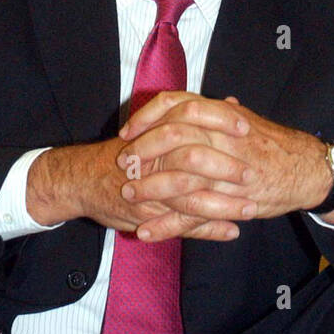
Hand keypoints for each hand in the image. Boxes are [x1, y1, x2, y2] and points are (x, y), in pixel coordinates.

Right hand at [25, 113, 252, 240]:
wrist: (82, 178)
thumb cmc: (126, 150)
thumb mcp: (156, 125)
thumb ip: (193, 116)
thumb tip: (232, 102)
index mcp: (158, 129)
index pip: (191, 115)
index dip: (219, 120)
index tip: (246, 126)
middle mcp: (153, 156)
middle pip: (193, 156)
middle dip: (225, 167)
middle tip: (250, 174)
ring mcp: (150, 186)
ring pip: (191, 196)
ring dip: (224, 204)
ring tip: (251, 208)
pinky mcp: (146, 213)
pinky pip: (181, 223)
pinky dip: (208, 229)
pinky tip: (231, 231)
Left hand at [119, 93, 333, 241]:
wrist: (307, 169)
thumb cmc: (276, 145)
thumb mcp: (247, 122)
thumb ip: (224, 115)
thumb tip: (215, 103)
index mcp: (222, 116)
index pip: (177, 104)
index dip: (148, 116)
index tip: (128, 129)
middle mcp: (223, 138)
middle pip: (172, 137)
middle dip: (142, 151)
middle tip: (124, 163)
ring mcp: (227, 171)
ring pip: (179, 177)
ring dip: (149, 188)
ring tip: (127, 196)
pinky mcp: (230, 202)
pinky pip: (192, 215)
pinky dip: (166, 225)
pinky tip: (146, 232)